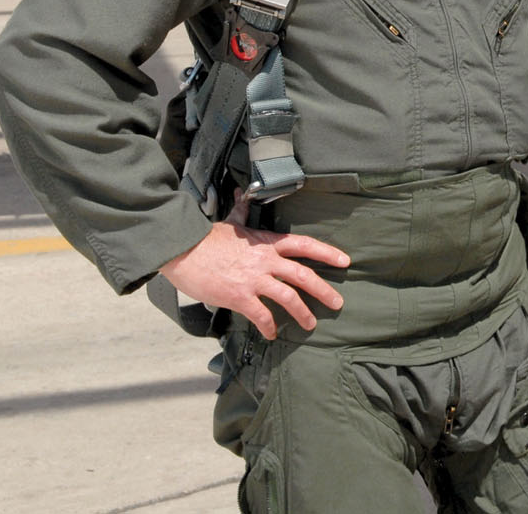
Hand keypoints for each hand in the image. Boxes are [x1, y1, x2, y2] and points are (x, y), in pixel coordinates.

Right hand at [159, 202, 349, 339]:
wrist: (182, 251)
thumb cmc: (206, 239)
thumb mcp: (230, 222)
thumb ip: (241, 210)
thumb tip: (241, 192)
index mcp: (267, 243)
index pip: (304, 245)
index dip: (327, 252)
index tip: (345, 261)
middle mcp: (266, 261)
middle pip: (304, 275)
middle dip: (324, 290)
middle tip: (338, 303)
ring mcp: (254, 279)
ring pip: (289, 297)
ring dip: (303, 313)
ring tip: (311, 325)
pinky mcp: (239, 296)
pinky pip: (262, 315)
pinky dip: (270, 326)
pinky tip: (273, 334)